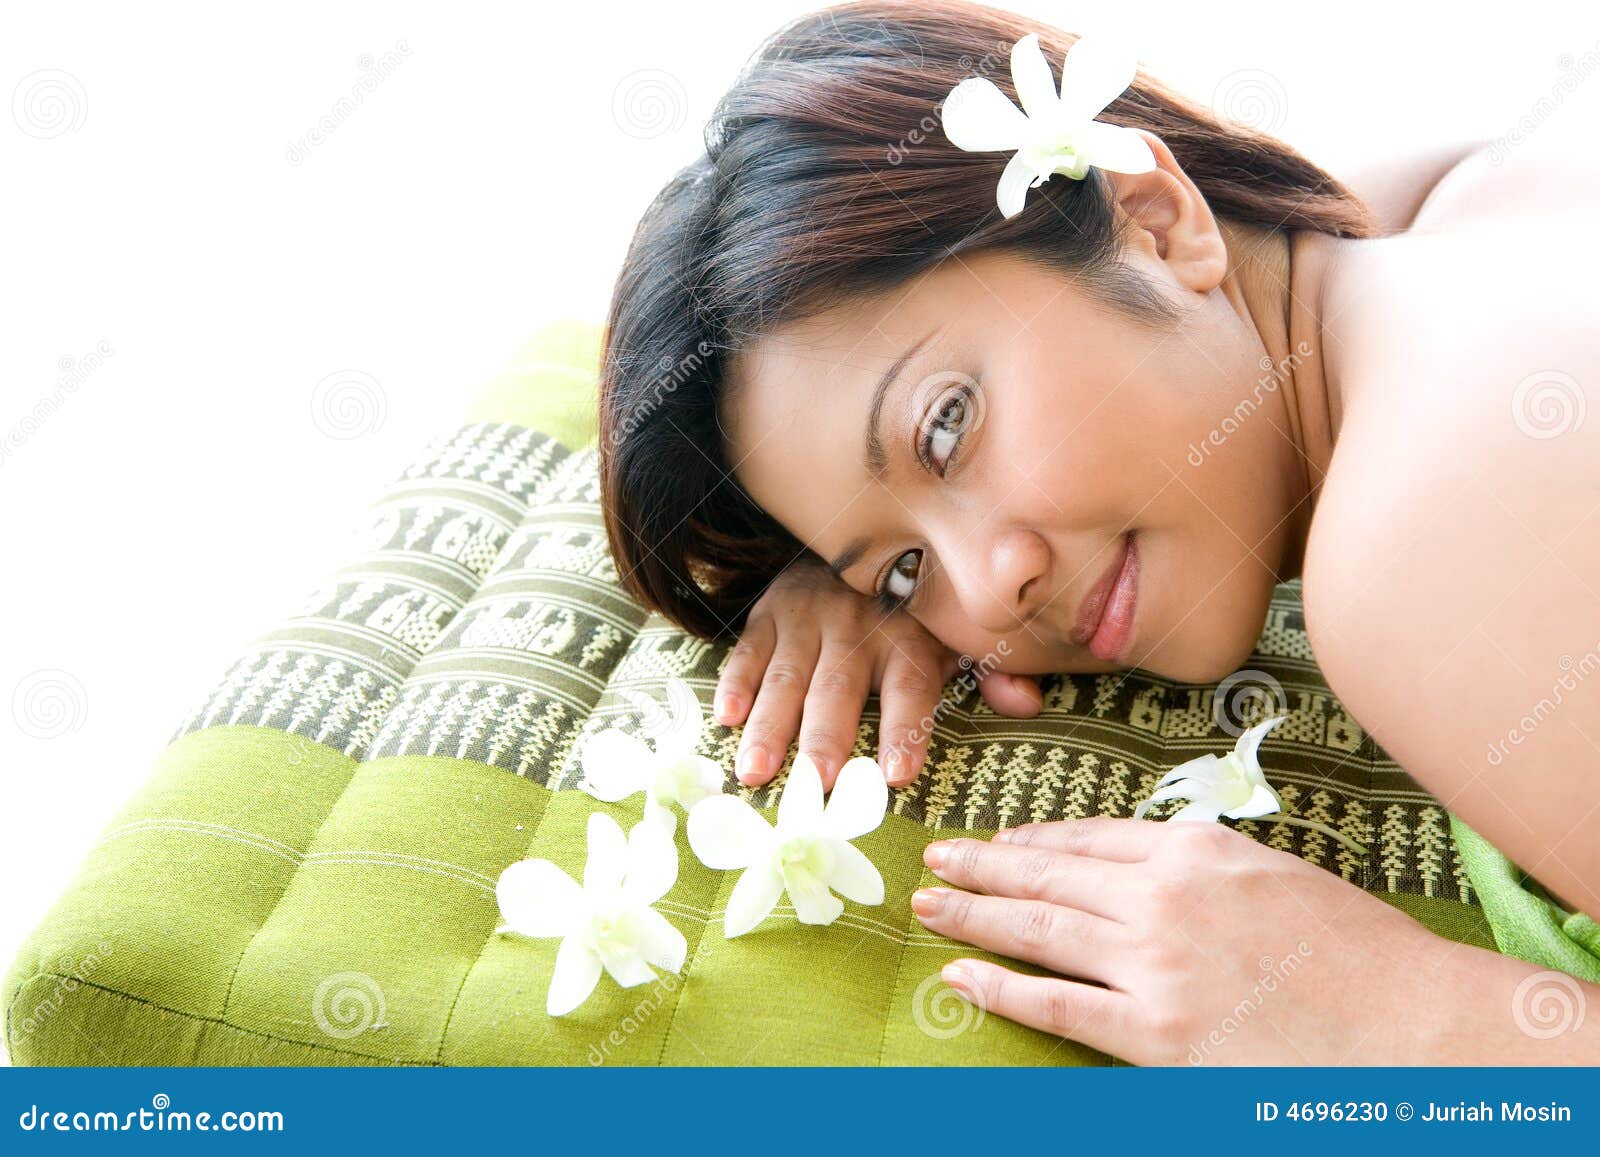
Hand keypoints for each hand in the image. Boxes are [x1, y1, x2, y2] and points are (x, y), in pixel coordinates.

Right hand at [714, 560, 1043, 789]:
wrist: (852, 543)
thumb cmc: (909, 611)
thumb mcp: (954, 636)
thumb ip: (991, 673)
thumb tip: (1027, 704)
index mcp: (909, 637)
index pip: (910, 686)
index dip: (905, 728)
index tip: (897, 774)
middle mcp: (858, 624)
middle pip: (840, 688)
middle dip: (827, 737)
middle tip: (817, 783)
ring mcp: (808, 617)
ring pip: (788, 676)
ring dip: (771, 725)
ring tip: (758, 771)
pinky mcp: (769, 612)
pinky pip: (749, 650)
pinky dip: (736, 683)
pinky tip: (727, 718)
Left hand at [909, 817, 1583, 1063]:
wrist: (1417, 1027)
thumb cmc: (1359, 953)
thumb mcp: (1275, 875)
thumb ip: (1200, 868)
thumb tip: (1145, 871)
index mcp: (1196, 848)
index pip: (1089, 837)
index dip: (1033, 840)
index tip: (998, 842)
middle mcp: (1163, 895)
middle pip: (1049, 875)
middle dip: (984, 867)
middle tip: (936, 859)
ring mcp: (1154, 962)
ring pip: (1039, 929)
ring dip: (975, 917)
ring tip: (930, 906)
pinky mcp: (1155, 1031)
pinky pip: (1056, 1004)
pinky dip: (1001, 989)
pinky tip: (961, 977)